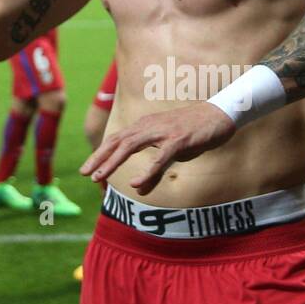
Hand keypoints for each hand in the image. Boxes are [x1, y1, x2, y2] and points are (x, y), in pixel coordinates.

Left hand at [80, 102, 237, 195]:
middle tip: (85, 174)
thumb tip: (137, 188)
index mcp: (145, 125)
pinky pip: (159, 158)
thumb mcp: (170, 151)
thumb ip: (153, 169)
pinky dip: (146, 171)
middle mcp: (149, 126)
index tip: (87, 168)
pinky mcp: (178, 140)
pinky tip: (135, 182)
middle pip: (117, 141)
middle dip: (99, 158)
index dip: (100, 153)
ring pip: (131, 146)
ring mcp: (163, 132)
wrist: (219, 115)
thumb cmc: (193, 131)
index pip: (116, 139)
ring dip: (113, 163)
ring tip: (100, 177)